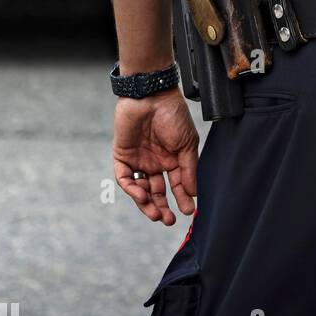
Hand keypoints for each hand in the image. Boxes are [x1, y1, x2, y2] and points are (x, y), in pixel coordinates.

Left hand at [113, 90, 199, 224]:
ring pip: (140, 189)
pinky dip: (132, 189)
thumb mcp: (187, 144)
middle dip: (161, 207)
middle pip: (156, 192)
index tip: (188, 211)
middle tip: (168, 219)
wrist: (151, 95)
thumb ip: (188, 170)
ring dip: (146, 204)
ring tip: (155, 214)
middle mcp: (154, 162)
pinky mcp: (122, 156)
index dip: (182, 199)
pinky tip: (142, 195)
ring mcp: (138, 160)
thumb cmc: (173, 115)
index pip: (176, 185)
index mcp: (171, 159)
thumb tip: (193, 194)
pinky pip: (125, 178)